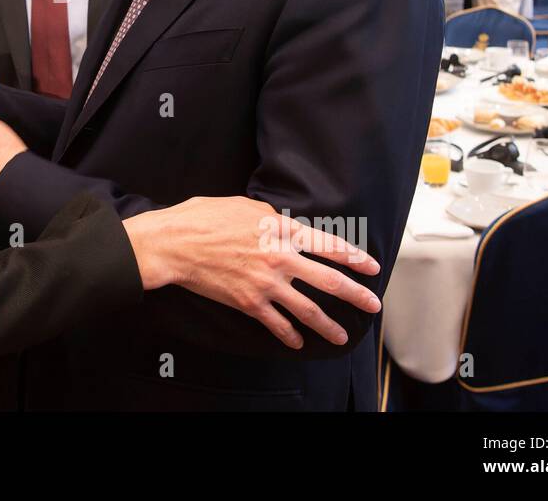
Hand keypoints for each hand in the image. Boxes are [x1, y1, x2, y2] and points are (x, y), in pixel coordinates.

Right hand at [122, 196, 381, 349]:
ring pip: (307, 310)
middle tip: (373, 306)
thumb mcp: (243, 206)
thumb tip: (283, 225)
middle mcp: (279, 258)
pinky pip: (276, 324)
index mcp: (280, 230)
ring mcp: (265, 284)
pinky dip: (289, 336)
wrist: (174, 245)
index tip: (372, 268)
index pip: (328, 246)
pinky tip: (297, 342)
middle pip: (328, 281)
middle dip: (356, 296)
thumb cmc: (203, 218)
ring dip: (328, 325)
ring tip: (341, 336)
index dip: (354, 258)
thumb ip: (270, 217)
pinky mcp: (248, 303)